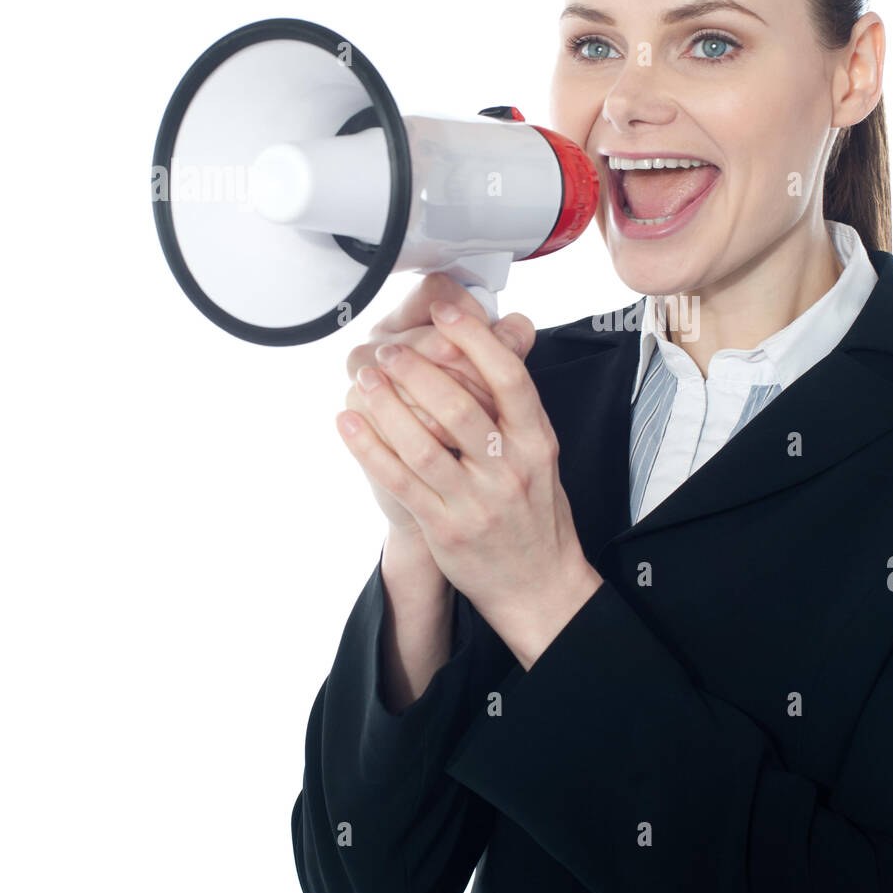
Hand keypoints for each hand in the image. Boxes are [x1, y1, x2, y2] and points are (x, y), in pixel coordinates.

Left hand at [343, 273, 534, 535]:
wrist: (538, 583)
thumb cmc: (535, 510)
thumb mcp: (543, 453)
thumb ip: (516, 406)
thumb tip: (497, 341)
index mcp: (538, 441)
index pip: (508, 377)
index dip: (474, 337)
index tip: (444, 309)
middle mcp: (511, 468)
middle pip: (458, 405)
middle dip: (416, 368)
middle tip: (388, 348)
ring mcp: (477, 501)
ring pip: (422, 442)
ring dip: (385, 403)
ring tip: (364, 378)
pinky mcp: (444, 527)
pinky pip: (399, 480)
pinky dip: (368, 448)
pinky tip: (349, 423)